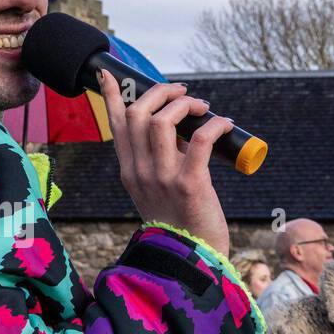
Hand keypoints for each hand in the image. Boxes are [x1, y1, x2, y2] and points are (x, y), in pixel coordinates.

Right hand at [101, 71, 232, 255]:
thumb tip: (178, 127)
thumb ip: (161, 159)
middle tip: (183, 93)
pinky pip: (199, 140)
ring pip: (162, 121)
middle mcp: (140, 173)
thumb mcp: (158, 189)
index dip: (111, 95)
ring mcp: (162, 179)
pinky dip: (214, 124)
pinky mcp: (190, 184)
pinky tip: (224, 123)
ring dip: (185, 105)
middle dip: (161, 93)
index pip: (116, 125)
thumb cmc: (181, 222)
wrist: (192, 259)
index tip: (109, 73)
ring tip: (202, 108)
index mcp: (129, 172)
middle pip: (138, 114)